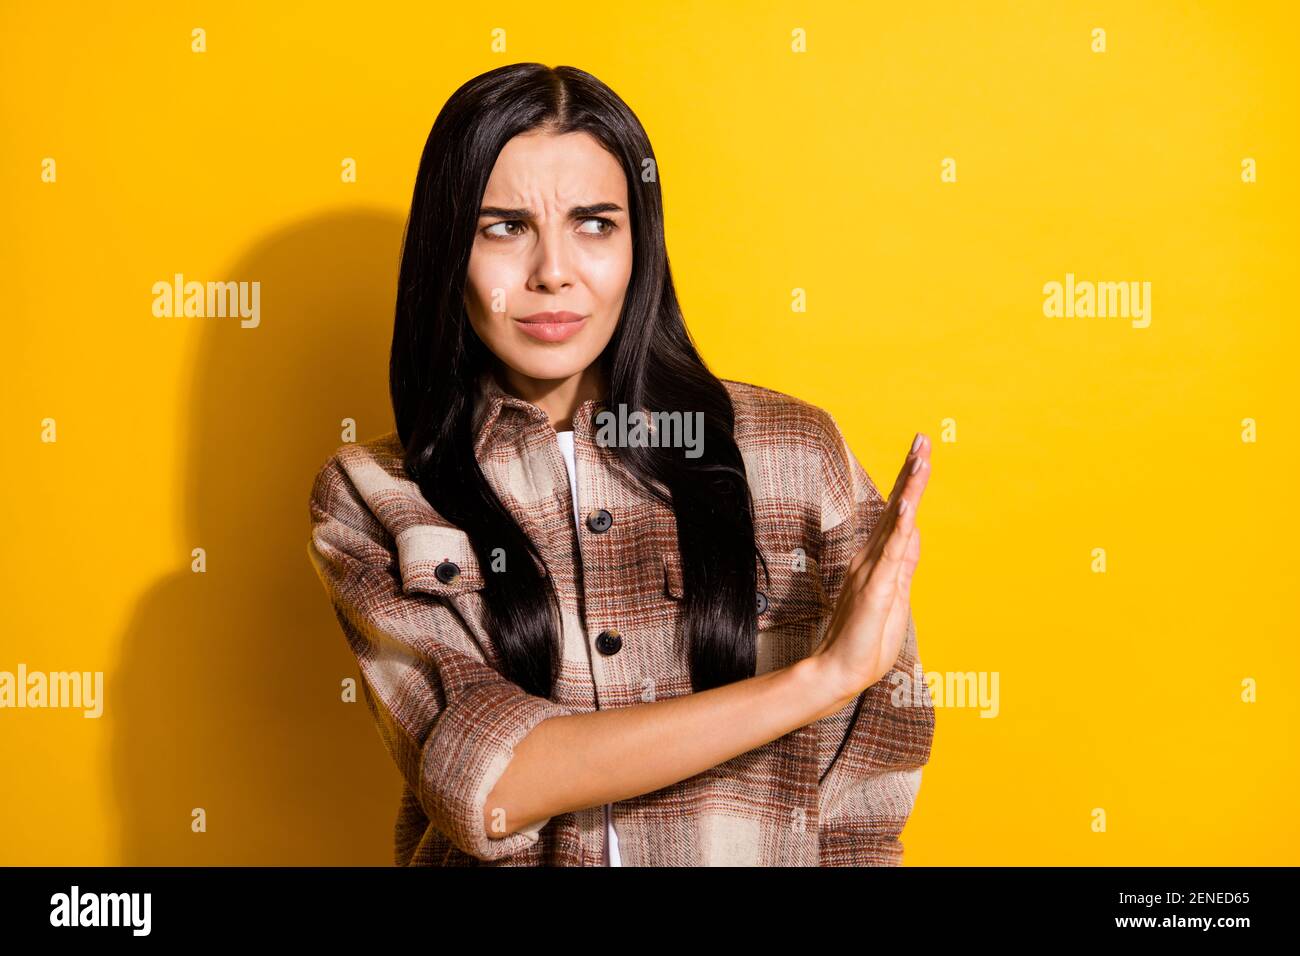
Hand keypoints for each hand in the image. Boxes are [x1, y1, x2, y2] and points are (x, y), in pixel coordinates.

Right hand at [809, 431, 931, 706]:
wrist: (839, 671)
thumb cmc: (865, 642)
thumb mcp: (894, 598)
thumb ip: (902, 565)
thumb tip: (914, 534)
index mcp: (878, 560)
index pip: (899, 515)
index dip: (909, 484)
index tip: (920, 453)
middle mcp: (873, 557)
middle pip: (896, 508)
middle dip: (910, 473)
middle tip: (923, 439)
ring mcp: (872, 570)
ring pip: (895, 522)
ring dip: (908, 490)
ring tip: (920, 459)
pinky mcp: (875, 588)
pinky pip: (890, 553)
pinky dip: (900, 527)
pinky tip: (908, 506)